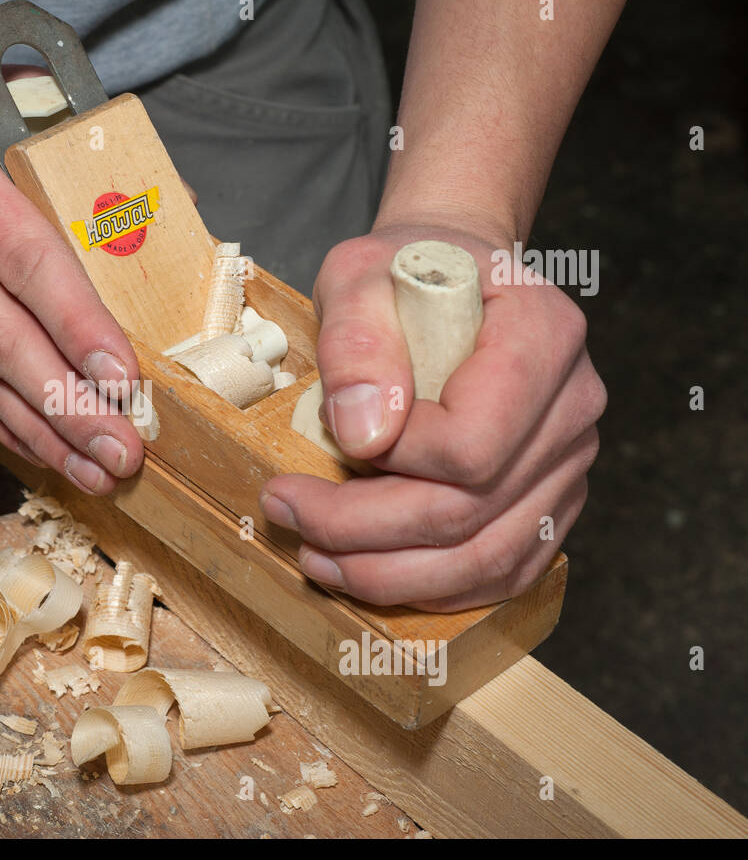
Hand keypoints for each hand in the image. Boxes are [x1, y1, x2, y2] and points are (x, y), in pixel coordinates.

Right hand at [0, 46, 144, 493]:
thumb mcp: (4, 99)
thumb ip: (81, 155)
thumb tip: (174, 214)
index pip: (23, 258)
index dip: (77, 324)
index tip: (125, 377)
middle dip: (66, 404)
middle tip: (123, 450)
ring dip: (38, 430)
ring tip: (96, 469)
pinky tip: (43, 448)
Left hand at [261, 223, 605, 610]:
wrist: (448, 278)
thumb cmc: (405, 271)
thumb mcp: (359, 271)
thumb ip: (356, 339)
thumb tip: (364, 434)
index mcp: (542, 339)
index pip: (472, 444)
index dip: (394, 462)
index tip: (335, 439)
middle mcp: (572, 409)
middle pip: (473, 512)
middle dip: (363, 530)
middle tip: (286, 511)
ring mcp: (568, 462)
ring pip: (489, 558)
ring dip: (390, 575)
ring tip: (315, 557)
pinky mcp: (549, 501)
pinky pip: (502, 571)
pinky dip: (432, 588)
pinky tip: (366, 574)